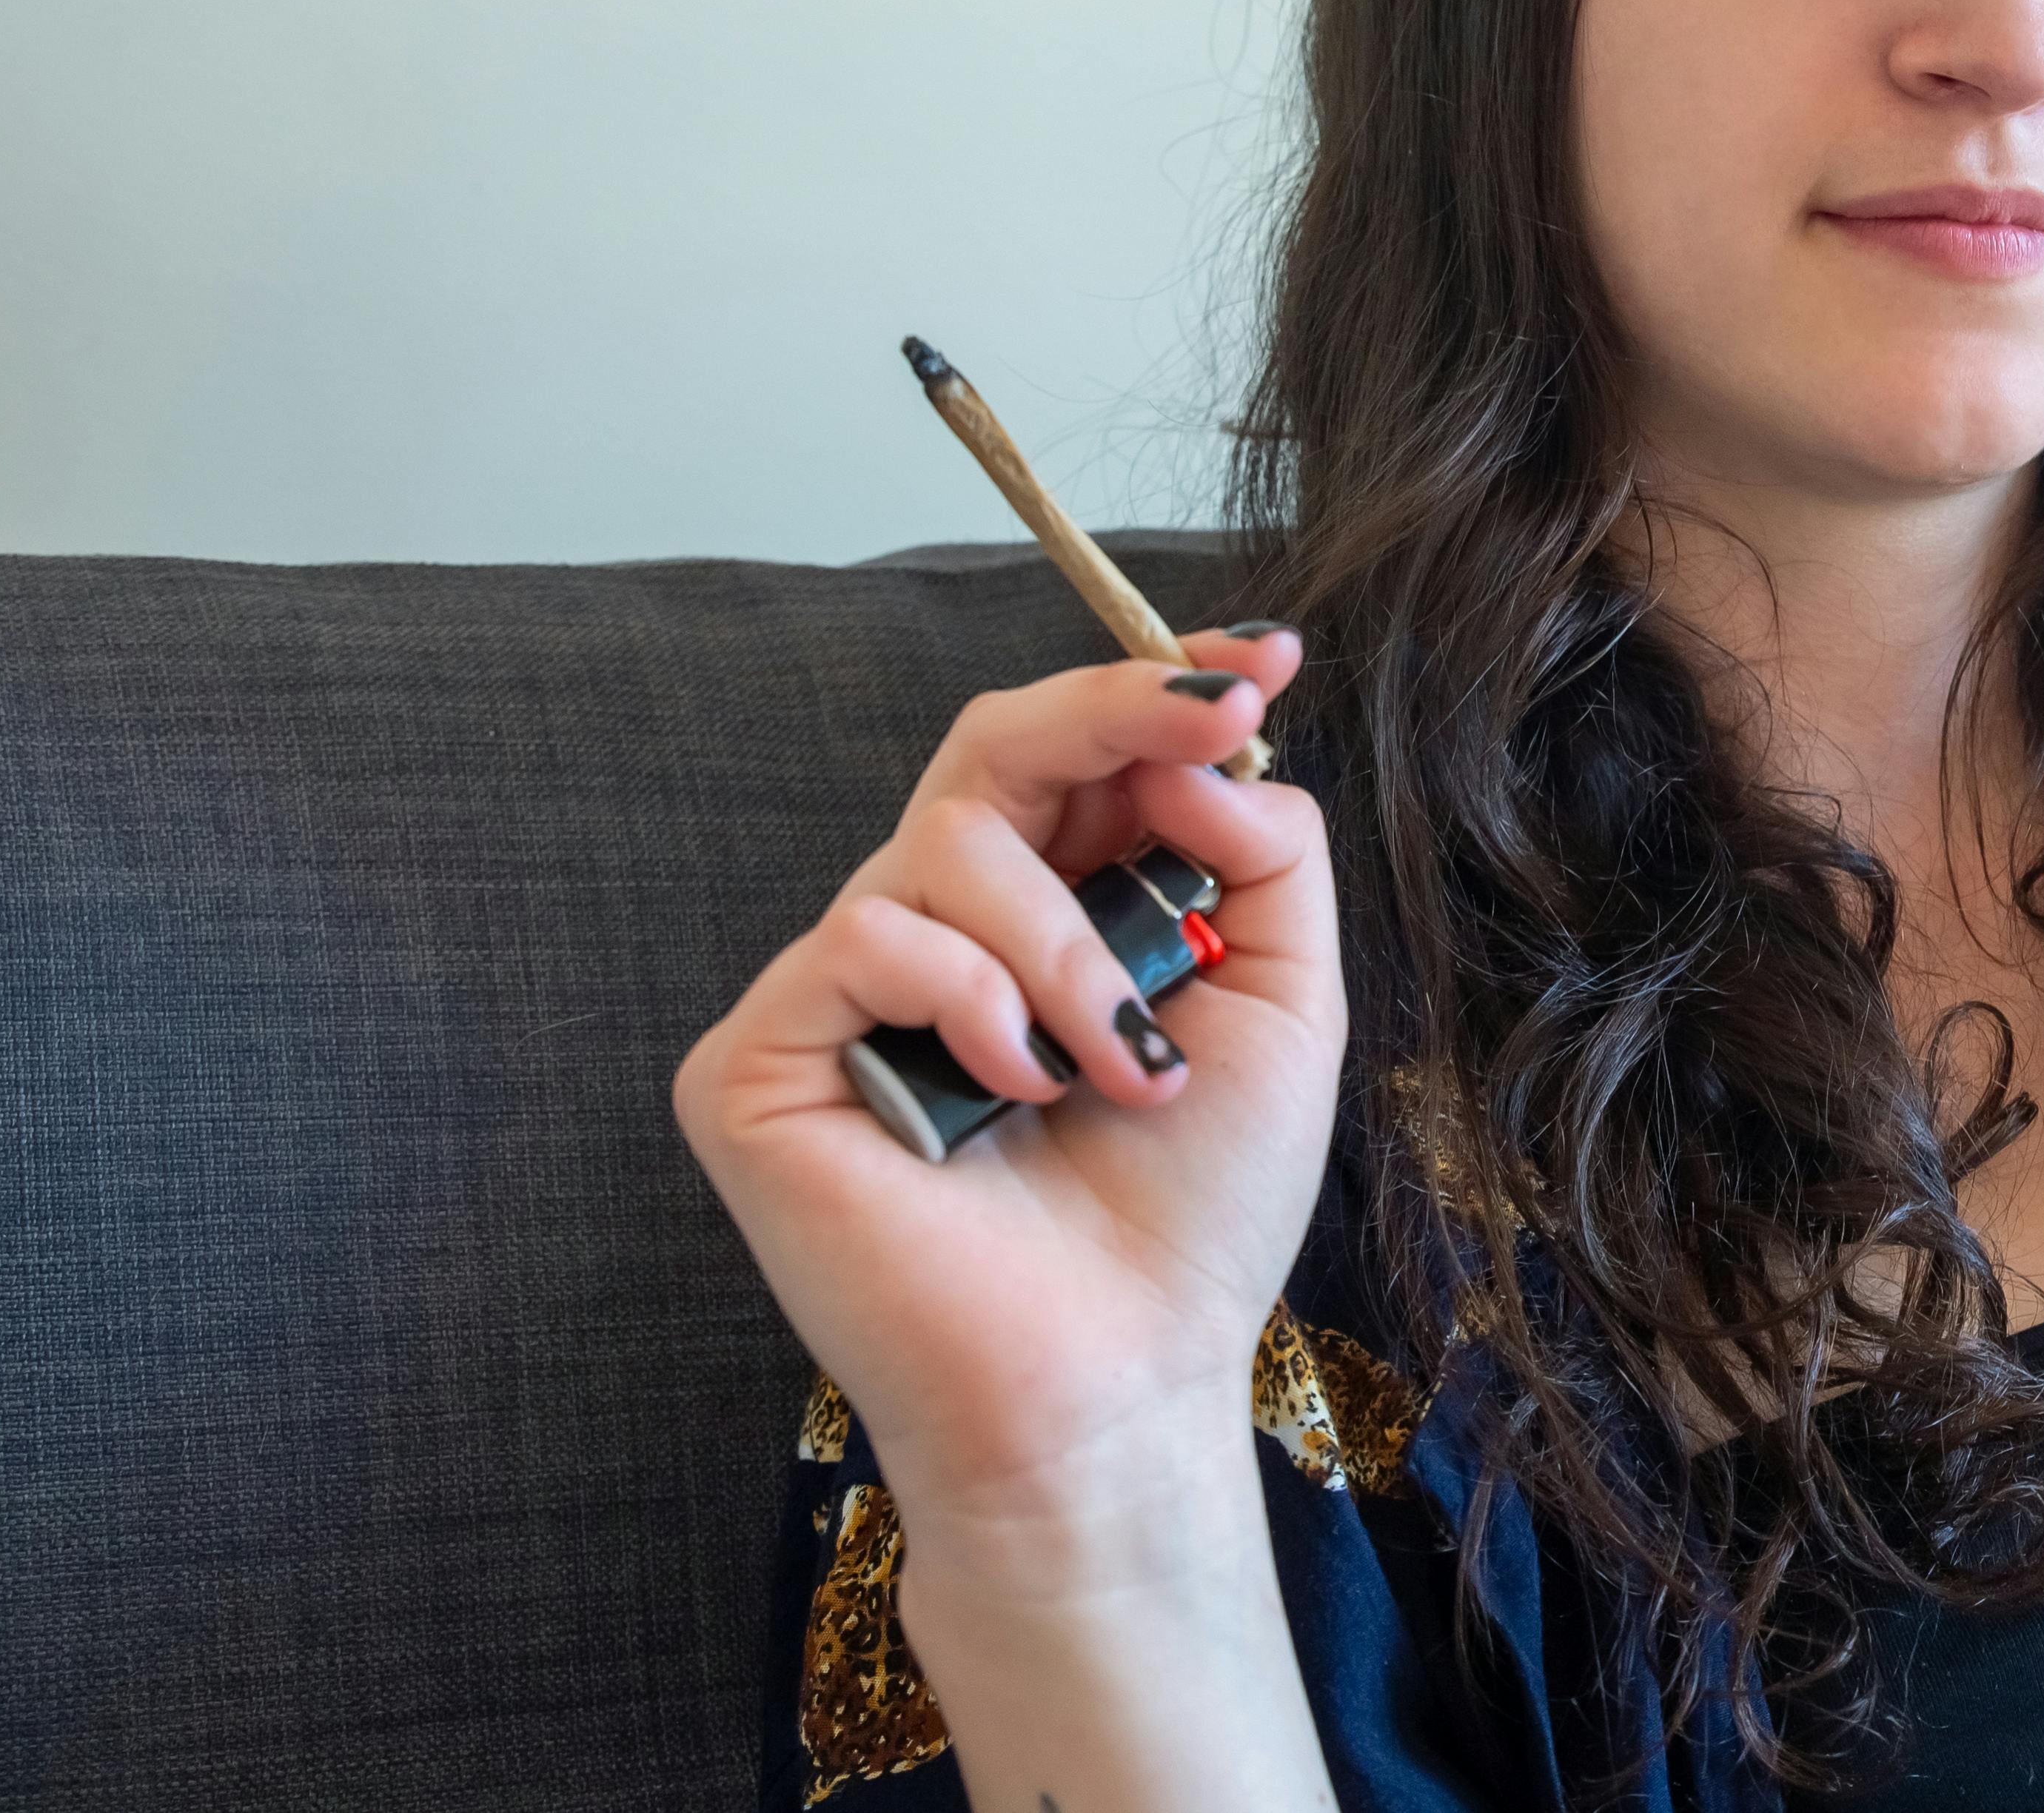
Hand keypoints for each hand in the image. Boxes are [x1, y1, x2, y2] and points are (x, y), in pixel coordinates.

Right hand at [673, 623, 1340, 1563]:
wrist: (1120, 1381)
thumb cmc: (1190, 1217)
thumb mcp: (1283, 1004)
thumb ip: (1265, 855)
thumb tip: (1209, 747)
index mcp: (1057, 913)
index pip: (1082, 754)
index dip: (1162, 687)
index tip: (1261, 661)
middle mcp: (941, 932)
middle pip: (995, 743)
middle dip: (1114, 712)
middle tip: (1212, 721)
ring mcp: (844, 993)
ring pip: (948, 843)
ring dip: (1071, 944)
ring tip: (1127, 1064)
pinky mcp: (761, 1057)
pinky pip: (865, 937)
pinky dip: (968, 997)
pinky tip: (1011, 1090)